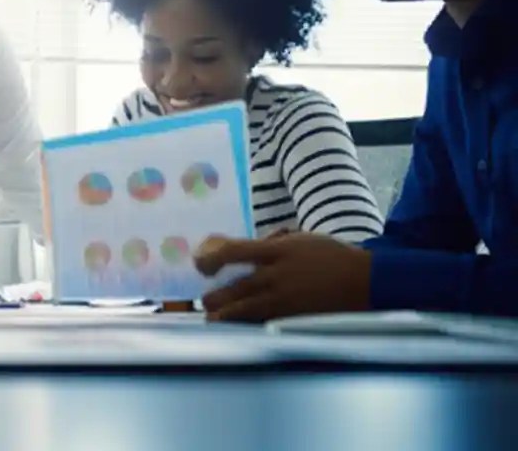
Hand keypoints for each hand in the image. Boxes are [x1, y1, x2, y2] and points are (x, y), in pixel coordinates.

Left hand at [195, 233, 371, 322]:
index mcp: (277, 251)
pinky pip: (259, 324)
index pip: (232, 252)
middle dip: (212, 297)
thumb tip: (238, 250)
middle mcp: (276, 276)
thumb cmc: (330, 257)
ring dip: (222, 316)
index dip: (210, 259)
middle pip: (231, 289)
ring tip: (213, 318)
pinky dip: (244, 326)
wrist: (366, 281)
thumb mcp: (300, 240)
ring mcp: (284, 301)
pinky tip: (236, 327)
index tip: (202, 266)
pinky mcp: (292, 319)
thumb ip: (269, 246)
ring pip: (241, 312)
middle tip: (205, 299)